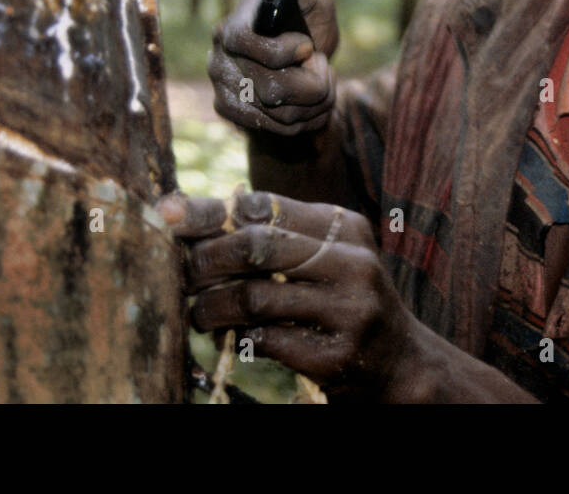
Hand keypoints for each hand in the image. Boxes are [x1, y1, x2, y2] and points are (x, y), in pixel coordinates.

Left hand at [158, 189, 425, 401]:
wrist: (402, 363)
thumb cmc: (344, 299)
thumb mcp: (323, 256)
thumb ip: (271, 234)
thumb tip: (183, 212)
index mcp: (344, 226)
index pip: (262, 205)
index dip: (208, 211)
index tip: (166, 216)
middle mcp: (353, 261)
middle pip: (255, 245)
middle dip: (204, 260)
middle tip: (180, 275)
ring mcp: (350, 309)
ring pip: (254, 297)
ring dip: (211, 308)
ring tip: (198, 315)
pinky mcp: (339, 355)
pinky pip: (267, 341)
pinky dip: (241, 339)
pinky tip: (237, 338)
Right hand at [207, 0, 339, 136]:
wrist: (301, 61)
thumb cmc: (306, 23)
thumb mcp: (311, 1)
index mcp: (231, 25)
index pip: (241, 41)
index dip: (279, 51)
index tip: (307, 46)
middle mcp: (218, 58)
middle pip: (270, 89)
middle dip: (314, 82)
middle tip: (324, 67)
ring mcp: (222, 89)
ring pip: (280, 114)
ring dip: (318, 102)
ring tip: (325, 83)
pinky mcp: (233, 115)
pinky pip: (279, 130)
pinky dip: (309, 120)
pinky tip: (316, 104)